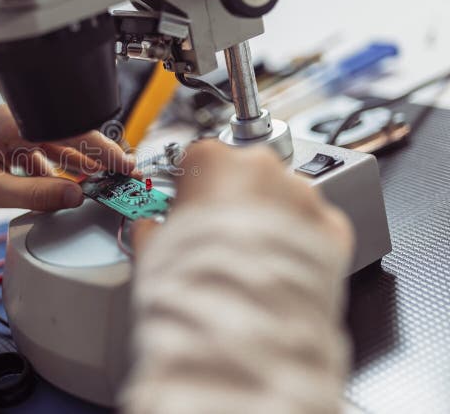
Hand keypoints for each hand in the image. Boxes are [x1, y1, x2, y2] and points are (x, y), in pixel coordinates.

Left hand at [0, 105, 136, 212]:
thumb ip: (37, 193)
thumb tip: (74, 197)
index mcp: (16, 120)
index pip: (71, 128)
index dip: (101, 147)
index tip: (121, 164)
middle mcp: (21, 120)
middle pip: (71, 135)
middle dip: (97, 156)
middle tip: (121, 174)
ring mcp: (18, 132)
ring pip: (60, 146)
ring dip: (79, 165)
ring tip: (100, 182)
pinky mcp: (15, 144)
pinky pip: (46, 155)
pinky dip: (58, 171)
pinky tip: (65, 186)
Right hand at [132, 140, 353, 256]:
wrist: (241, 321)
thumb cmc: (198, 278)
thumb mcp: (152, 247)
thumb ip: (151, 228)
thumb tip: (147, 229)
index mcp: (211, 160)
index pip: (200, 158)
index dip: (194, 187)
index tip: (191, 207)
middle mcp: (260, 166)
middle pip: (246, 174)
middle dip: (236, 200)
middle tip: (221, 237)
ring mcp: (301, 193)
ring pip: (284, 198)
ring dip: (270, 220)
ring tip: (251, 258)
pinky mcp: (330, 226)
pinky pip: (313, 227)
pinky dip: (299, 243)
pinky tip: (277, 267)